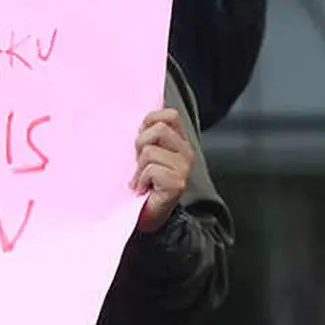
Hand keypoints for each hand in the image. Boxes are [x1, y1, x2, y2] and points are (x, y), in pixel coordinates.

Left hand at [132, 108, 191, 231]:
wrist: (147, 213)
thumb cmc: (142, 181)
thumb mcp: (142, 153)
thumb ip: (146, 134)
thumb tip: (144, 111)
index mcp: (178, 141)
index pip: (169, 115)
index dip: (150, 121)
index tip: (141, 140)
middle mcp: (185, 152)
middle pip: (158, 129)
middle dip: (140, 145)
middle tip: (139, 163)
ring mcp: (183, 168)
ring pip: (150, 151)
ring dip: (139, 167)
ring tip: (141, 178)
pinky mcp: (177, 183)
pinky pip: (151, 169)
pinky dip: (140, 180)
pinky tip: (143, 188)